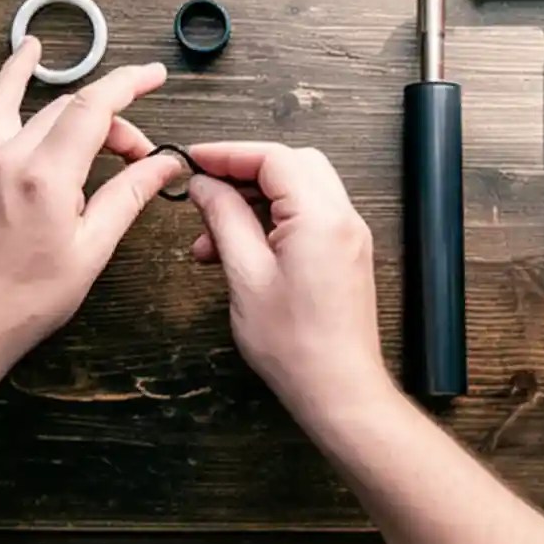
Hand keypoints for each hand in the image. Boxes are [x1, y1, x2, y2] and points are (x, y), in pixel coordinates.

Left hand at [0, 38, 181, 384]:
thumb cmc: (23, 301)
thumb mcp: (90, 252)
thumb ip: (127, 198)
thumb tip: (164, 165)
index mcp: (45, 177)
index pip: (94, 108)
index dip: (129, 84)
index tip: (155, 75)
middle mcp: (11, 158)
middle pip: (73, 111)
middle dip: (116, 124)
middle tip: (140, 160)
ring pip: (41, 110)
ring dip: (80, 108)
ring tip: (111, 124)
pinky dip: (15, 80)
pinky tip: (27, 54)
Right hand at [185, 143, 392, 412]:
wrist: (338, 390)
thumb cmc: (295, 346)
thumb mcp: (245, 276)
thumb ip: (224, 220)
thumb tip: (205, 185)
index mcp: (320, 216)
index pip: (273, 158)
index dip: (228, 154)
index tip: (194, 161)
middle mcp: (343, 218)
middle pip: (290, 166)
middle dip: (243, 173)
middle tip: (204, 191)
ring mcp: (348, 236)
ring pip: (298, 191)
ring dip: (253, 202)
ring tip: (211, 239)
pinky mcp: (345, 254)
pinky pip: (307, 217)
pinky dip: (272, 221)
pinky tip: (238, 250)